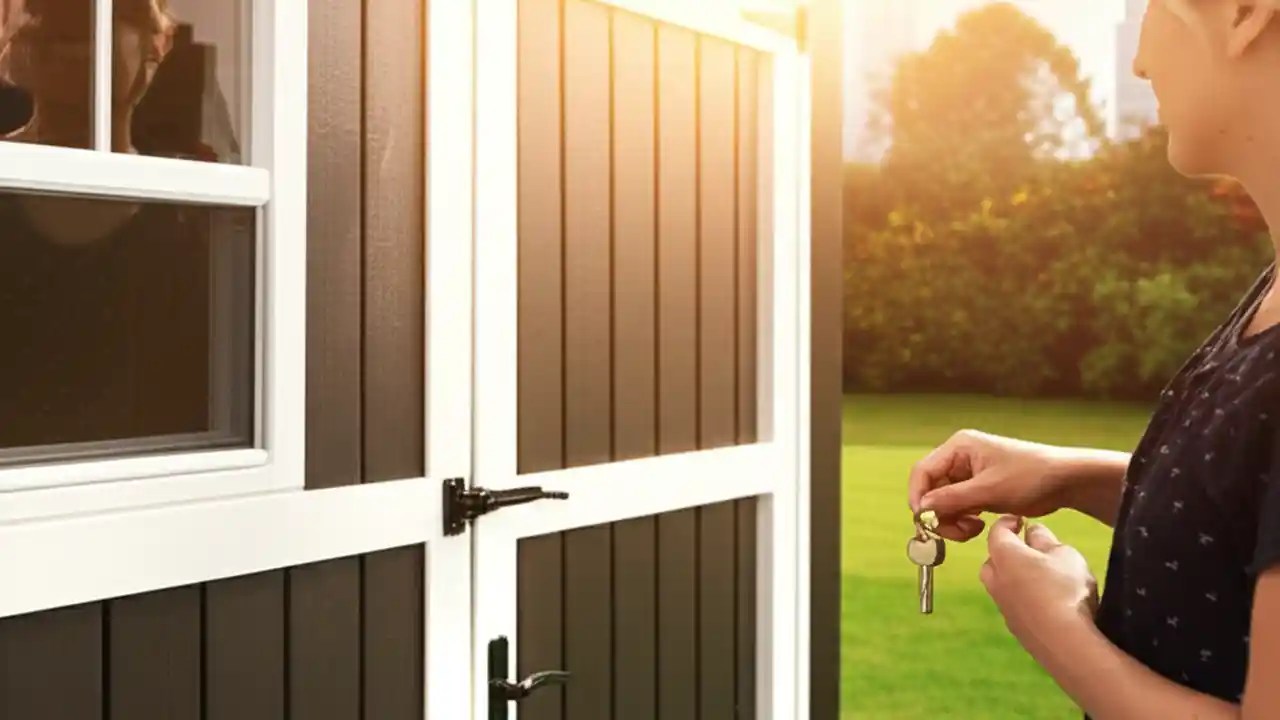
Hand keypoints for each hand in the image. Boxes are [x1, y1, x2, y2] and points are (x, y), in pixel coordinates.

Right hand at [907, 429, 1070, 541]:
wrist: (1065, 482)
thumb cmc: (1032, 476)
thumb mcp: (989, 490)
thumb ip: (952, 498)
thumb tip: (921, 508)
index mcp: (959, 447)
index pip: (923, 471)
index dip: (919, 497)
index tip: (924, 521)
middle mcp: (960, 458)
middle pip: (931, 489)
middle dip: (939, 513)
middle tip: (954, 532)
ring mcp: (969, 474)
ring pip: (944, 502)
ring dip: (952, 520)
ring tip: (972, 529)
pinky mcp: (978, 489)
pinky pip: (958, 507)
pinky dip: (963, 520)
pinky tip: (979, 525)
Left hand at [979, 516, 1099, 661]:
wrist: (1065, 642)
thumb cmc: (1066, 589)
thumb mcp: (1065, 555)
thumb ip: (1046, 540)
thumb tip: (1033, 531)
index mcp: (1004, 556)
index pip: (997, 531)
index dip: (1007, 522)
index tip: (1018, 519)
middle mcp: (995, 579)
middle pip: (992, 560)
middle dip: (1005, 551)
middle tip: (1025, 549)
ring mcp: (1002, 606)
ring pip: (999, 584)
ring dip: (1011, 576)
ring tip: (1036, 575)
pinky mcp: (1013, 627)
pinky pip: (1012, 604)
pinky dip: (1021, 597)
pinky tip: (1041, 601)